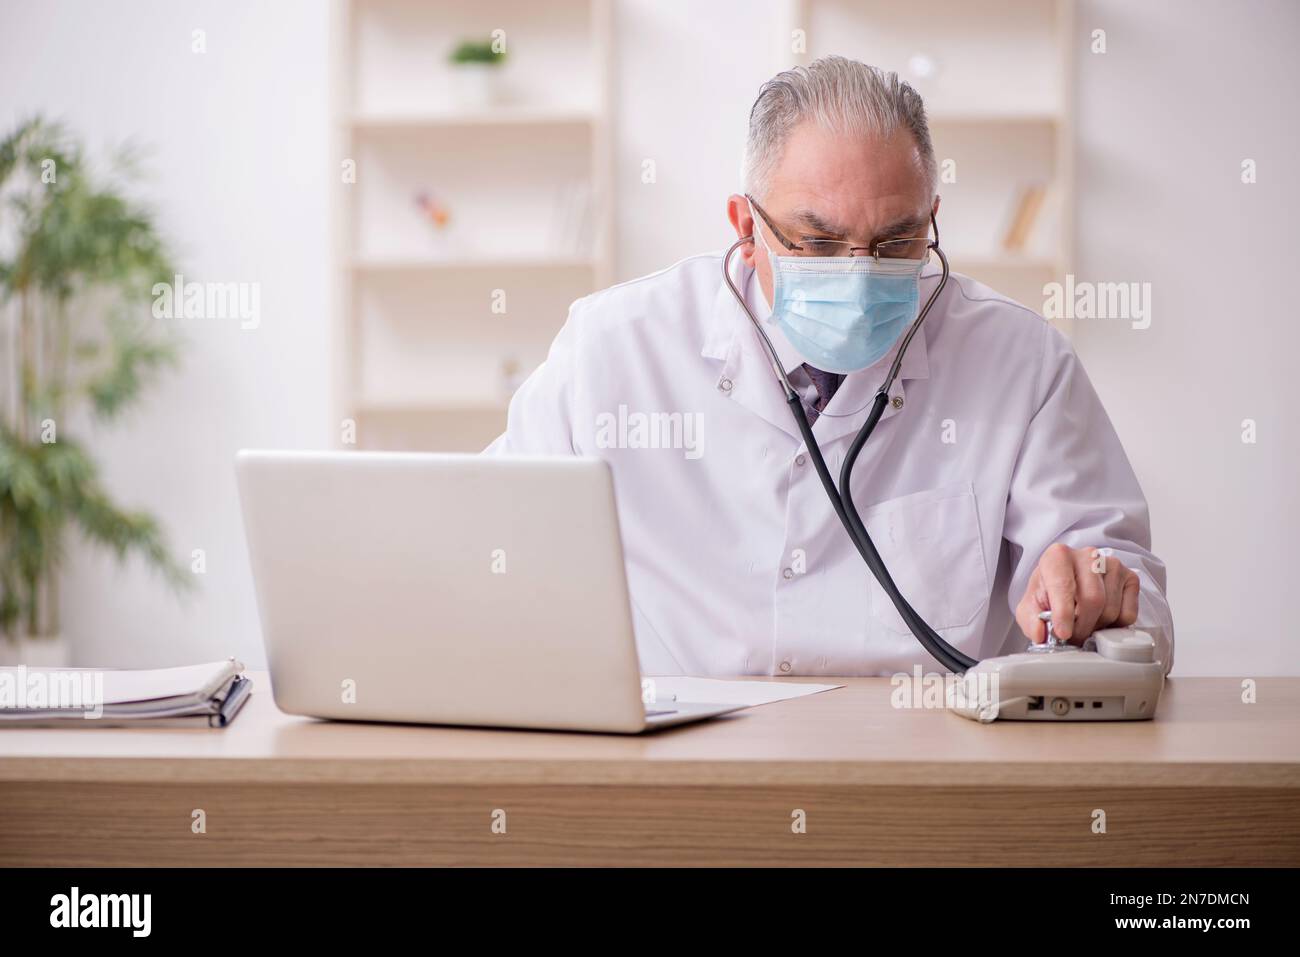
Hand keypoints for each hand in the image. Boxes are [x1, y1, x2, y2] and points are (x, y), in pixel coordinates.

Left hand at [1015, 544, 1139, 643]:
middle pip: (1093, 600)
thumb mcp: (1031, 605)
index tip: (1063, 634)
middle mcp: (1088, 555)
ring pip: (1111, 610)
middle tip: (1073, 638)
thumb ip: (1030, 620)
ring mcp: (1112, 565)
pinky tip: (1100, 619)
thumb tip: (1040, 634)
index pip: (1064, 585)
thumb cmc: (1050, 591)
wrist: (1071, 580)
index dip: (1063, 613)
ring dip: (1096, 628)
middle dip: (1082, 627)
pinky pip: (1128, 615)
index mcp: (1058, 556)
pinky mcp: (1131, 578)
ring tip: (1084, 626)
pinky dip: (1114, 627)